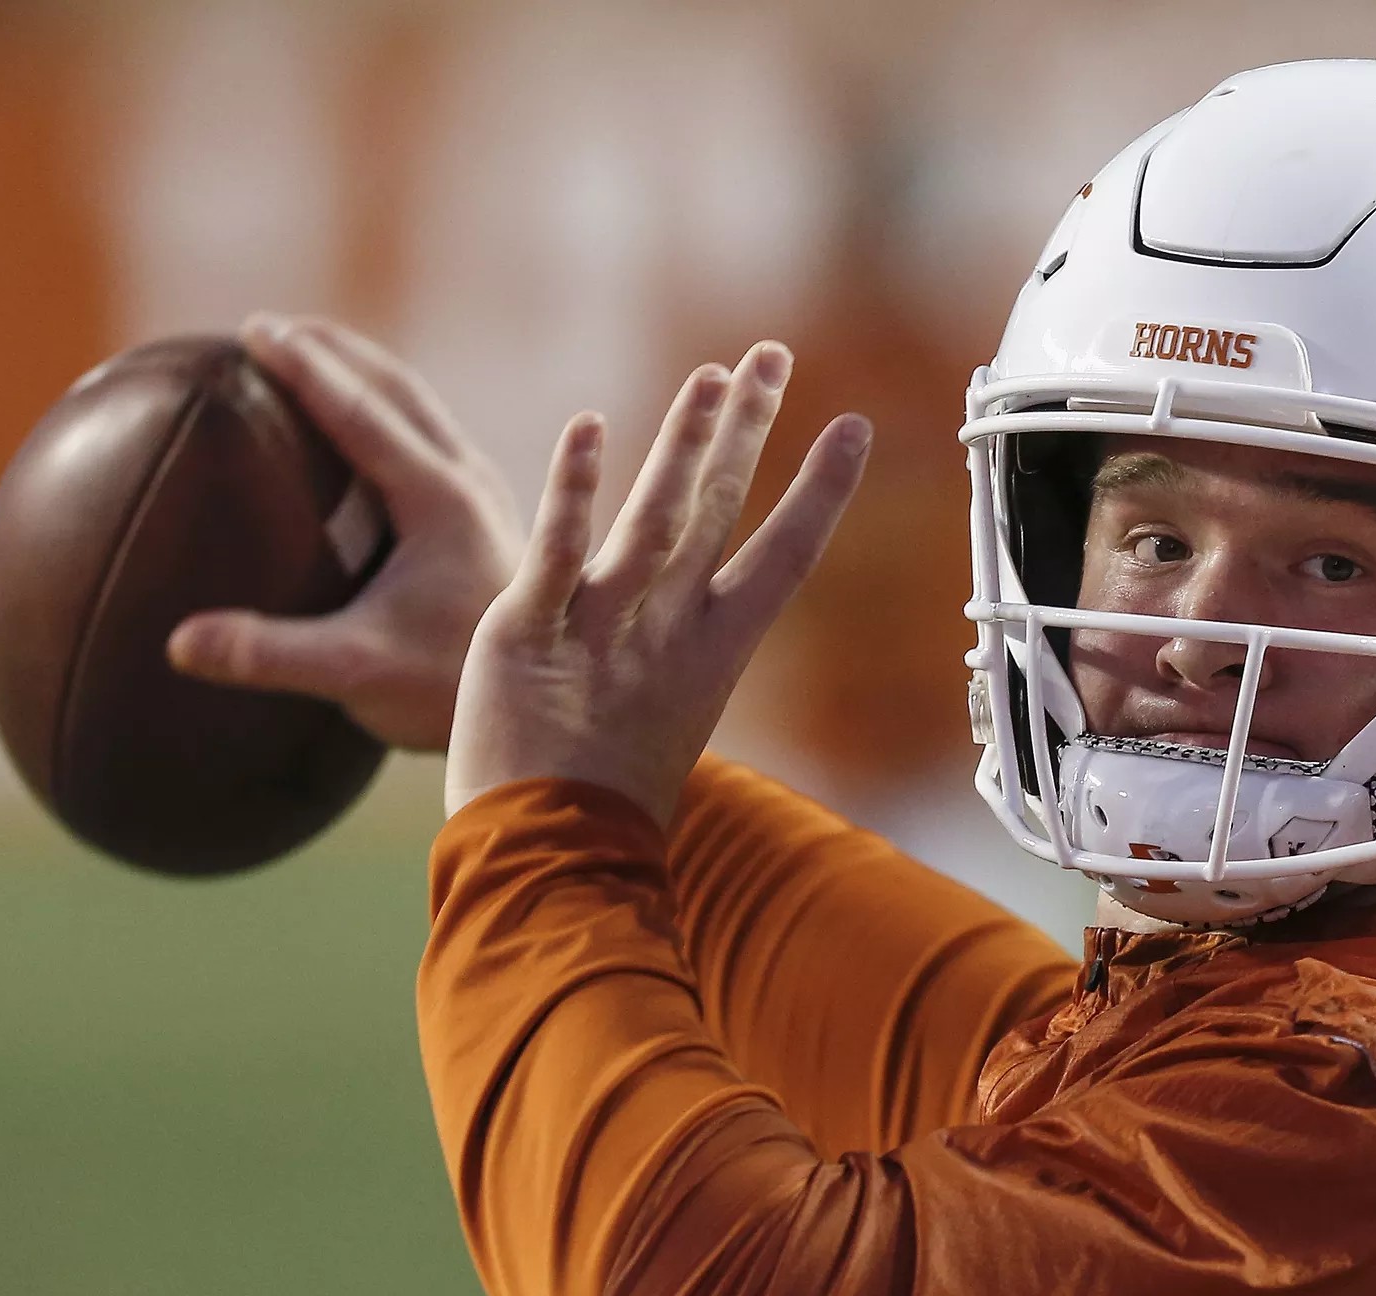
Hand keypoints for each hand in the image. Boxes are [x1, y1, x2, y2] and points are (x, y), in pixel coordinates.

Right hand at [166, 314, 524, 750]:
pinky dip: (387, 414)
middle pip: (397, 392)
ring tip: (313, 354)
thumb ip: (268, 654)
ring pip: (421, 410)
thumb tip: (177, 643)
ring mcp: (484, 499)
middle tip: (272, 325)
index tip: (255, 328)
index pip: (360, 412)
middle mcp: (468, 484)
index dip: (304, 366)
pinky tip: (363, 433)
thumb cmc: (450, 690)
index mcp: (439, 500)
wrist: (544, 707)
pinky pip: (431, 442)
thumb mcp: (355, 672)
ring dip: (365, 374)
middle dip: (334, 351)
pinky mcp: (487, 521)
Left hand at [443, 343, 868, 824]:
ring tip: (710, 374)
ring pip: (653, 517)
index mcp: (714, 654)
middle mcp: (669, 631)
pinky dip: (573, 488)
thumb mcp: (658, 722)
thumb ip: (667, 661)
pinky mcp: (526, 632)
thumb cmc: (604, 807)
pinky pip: (555, 549)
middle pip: (719, 512)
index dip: (819, 489)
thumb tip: (685, 629)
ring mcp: (603, 628)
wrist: (555, 861)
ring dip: (685, 442)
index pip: (783, 555)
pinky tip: (589, 427)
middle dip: (748, 430)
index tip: (849, 427)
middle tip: (769, 354)